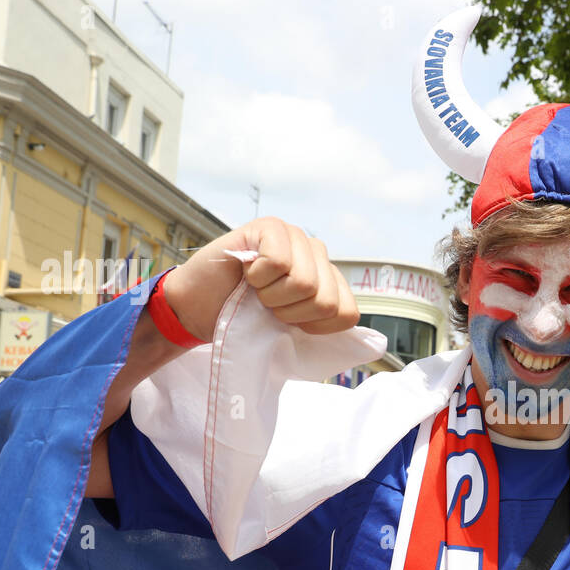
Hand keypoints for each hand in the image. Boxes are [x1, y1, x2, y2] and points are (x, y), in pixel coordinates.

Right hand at [160, 217, 359, 341]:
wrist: (199, 309)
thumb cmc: (244, 319)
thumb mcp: (292, 329)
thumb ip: (327, 326)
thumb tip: (370, 343)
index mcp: (328, 280)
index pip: (347, 313)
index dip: (314, 327)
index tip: (289, 322)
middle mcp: (317, 254)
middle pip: (325, 300)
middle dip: (291, 313)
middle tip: (267, 304)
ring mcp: (295, 237)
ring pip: (305, 283)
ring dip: (272, 295)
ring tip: (257, 288)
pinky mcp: (270, 227)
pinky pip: (279, 262)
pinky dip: (258, 277)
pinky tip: (247, 271)